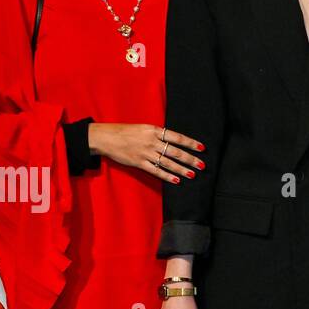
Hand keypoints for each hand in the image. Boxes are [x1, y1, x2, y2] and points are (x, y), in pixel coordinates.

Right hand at [88, 123, 204, 183]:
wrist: (106, 137)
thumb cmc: (125, 131)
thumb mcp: (143, 128)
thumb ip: (157, 134)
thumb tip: (173, 141)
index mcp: (154, 130)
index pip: (177, 137)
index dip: (190, 143)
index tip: (201, 148)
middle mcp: (152, 141)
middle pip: (175, 151)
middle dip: (190, 159)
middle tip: (202, 165)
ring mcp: (145, 153)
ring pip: (168, 163)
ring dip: (182, 169)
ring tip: (193, 174)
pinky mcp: (139, 163)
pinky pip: (156, 171)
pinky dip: (167, 176)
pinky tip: (176, 180)